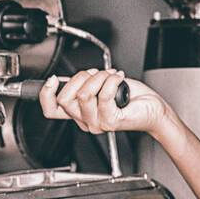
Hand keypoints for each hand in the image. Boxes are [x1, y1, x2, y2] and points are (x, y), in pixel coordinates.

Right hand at [38, 69, 169, 135]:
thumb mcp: (99, 87)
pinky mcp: (111, 121)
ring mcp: (97, 123)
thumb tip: (65, 77)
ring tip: (111, 76)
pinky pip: (104, 94)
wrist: (153, 108)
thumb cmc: (131, 98)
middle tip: (98, 74)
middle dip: (81, 77)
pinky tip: (119, 79)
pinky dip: (112, 80)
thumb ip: (81, 84)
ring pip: (84, 94)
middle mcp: (86, 122)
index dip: (46, 94)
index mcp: (79, 114)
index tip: (52, 79)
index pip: (51, 110)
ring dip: (100, 77)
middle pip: (65, 98)